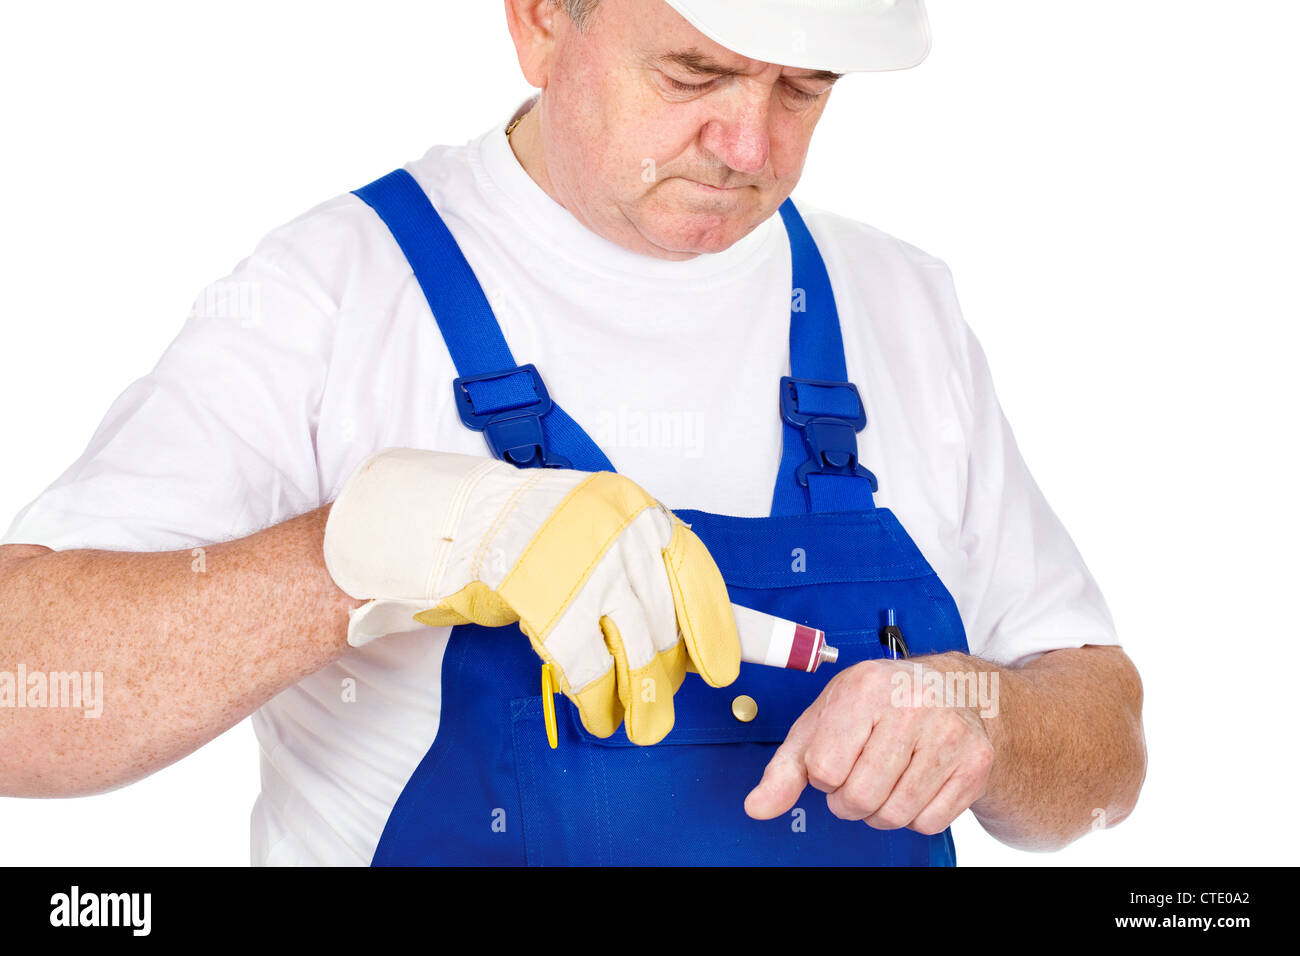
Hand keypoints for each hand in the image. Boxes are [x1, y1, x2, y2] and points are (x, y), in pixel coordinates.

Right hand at [323, 447, 740, 744]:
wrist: (467, 522)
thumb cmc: (542, 533)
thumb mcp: (605, 527)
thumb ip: (644, 566)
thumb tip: (689, 635)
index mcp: (640, 512)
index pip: (696, 575)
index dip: (714, 629)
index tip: (724, 670)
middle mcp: (621, 536)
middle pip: (664, 622)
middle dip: (667, 673)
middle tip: (663, 704)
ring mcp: (587, 571)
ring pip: (636, 651)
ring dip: (640, 698)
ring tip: (641, 726)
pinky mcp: (551, 606)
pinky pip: (590, 669)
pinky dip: (597, 701)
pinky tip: (598, 715)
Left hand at [743, 656, 994, 833]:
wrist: (956, 691)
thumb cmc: (880, 704)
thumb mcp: (824, 721)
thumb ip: (786, 767)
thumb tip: (757, 808)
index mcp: (864, 688)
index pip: (824, 768)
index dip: (823, 774)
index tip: (836, 756)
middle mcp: (911, 705)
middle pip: (858, 797)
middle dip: (849, 799)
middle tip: (860, 773)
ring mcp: (948, 734)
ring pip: (894, 815)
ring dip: (880, 810)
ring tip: (887, 777)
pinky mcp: (975, 763)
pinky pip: (929, 822)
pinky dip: (915, 814)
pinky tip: (916, 782)